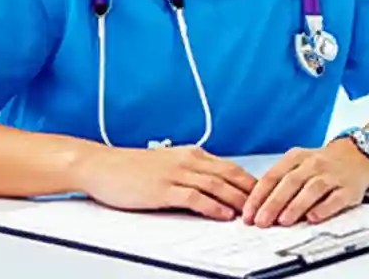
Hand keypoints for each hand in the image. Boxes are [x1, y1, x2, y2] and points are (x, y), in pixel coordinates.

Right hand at [73, 144, 256, 219]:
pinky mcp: (163, 188)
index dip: (250, 182)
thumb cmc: (130, 167)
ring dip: (237, 201)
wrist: (100, 165)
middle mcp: (188, 160)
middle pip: (230, 175)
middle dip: (251, 193)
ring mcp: (175, 173)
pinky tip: (223, 215)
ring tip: (251, 215)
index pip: (230, 167)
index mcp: (191, 154)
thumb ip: (191, 172)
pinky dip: (212, 206)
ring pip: (217, 185)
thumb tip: (214, 188)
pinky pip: (194, 197)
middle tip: (267, 207)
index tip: (265, 195)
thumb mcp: (168, 164)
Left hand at [242, 141, 368, 227]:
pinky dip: (324, 208)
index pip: (273, 176)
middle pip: (290, 182)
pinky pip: (336, 198)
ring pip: (312, 189)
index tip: (248, 214)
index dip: (258, 196)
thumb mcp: (298, 164)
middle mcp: (313, 164)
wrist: (358, 155)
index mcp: (296, 157)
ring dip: (296, 205)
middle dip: (273, 203)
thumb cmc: (322, 164)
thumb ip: (280, 182)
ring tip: (283, 221)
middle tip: (261, 221)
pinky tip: (313, 218)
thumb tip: (258, 207)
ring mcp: (332, 175)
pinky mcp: (349, 188)